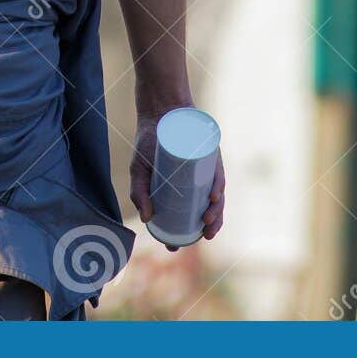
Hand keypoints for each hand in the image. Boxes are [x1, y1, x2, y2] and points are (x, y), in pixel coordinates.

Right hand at [131, 111, 226, 247]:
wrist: (159, 111)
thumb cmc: (148, 143)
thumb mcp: (138, 169)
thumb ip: (139, 192)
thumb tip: (147, 220)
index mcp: (178, 190)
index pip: (185, 217)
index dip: (182, 234)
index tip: (175, 246)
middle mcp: (195, 183)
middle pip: (204, 210)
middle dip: (207, 227)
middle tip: (201, 235)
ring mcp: (205, 171)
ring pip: (215, 197)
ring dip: (215, 212)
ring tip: (207, 221)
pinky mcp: (212, 157)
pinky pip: (218, 175)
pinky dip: (217, 188)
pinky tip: (213, 198)